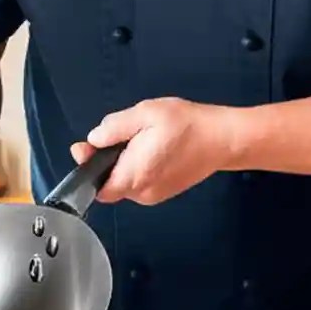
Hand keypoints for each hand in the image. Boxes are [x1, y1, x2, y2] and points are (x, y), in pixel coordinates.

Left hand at [70, 97, 242, 205]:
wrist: (223, 138)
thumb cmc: (186, 124)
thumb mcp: (145, 114)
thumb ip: (114, 127)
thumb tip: (93, 139)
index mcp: (134, 176)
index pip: (96, 188)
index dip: (87, 168)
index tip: (88, 147)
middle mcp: (142, 192)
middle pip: (110, 183)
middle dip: (108, 160)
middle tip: (120, 134)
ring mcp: (155, 195)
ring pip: (126, 181)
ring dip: (125, 162)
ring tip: (142, 137)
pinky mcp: (165, 191)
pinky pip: (141, 181)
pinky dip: (139, 166)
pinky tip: (153, 146)